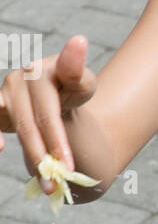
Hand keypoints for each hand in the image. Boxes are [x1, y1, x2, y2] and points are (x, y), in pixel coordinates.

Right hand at [0, 35, 96, 192]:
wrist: (57, 95)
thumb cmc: (73, 89)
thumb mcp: (83, 83)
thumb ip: (78, 70)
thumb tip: (79, 40)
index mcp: (39, 73)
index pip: (48, 113)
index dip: (56, 140)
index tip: (68, 165)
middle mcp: (17, 80)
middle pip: (30, 125)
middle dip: (44, 157)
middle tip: (57, 183)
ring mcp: (4, 93)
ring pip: (9, 125)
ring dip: (26, 153)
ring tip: (39, 179)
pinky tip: (0, 147)